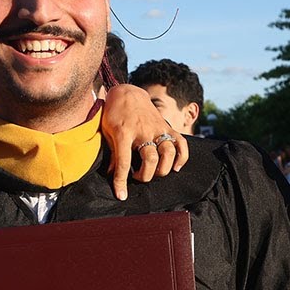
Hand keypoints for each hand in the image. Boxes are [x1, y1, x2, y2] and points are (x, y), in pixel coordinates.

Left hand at [102, 84, 189, 200]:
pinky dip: (182, 157)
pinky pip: (181, 143)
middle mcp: (143, 131)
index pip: (123, 162)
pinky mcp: (167, 127)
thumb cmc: (114, 114)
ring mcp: (157, 128)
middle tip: (138, 177)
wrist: (127, 93)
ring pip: (168, 152)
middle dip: (145, 175)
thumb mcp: (107, 132)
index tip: (121, 195)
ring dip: (163, 169)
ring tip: (155, 172)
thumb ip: (112, 153)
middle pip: (150, 159)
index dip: (121, 181)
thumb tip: (112, 175)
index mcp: (123, 133)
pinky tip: (176, 167)